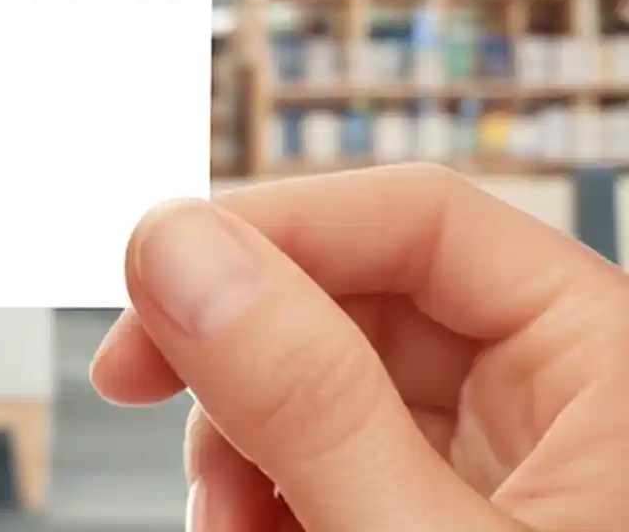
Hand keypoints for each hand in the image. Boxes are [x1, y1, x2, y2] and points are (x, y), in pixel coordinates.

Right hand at [91, 165, 627, 530]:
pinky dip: (263, 488)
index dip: (272, 227)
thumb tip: (179, 248)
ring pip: (320, 379)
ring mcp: (496, 463)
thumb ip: (308, 401)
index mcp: (609, 367)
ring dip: (236, 441)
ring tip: (224, 521)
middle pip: (351, 297)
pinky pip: (327, 454)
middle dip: (233, 358)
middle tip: (138, 384)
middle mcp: (556, 399)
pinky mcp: (439, 512)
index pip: (420, 216)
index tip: (156, 276)